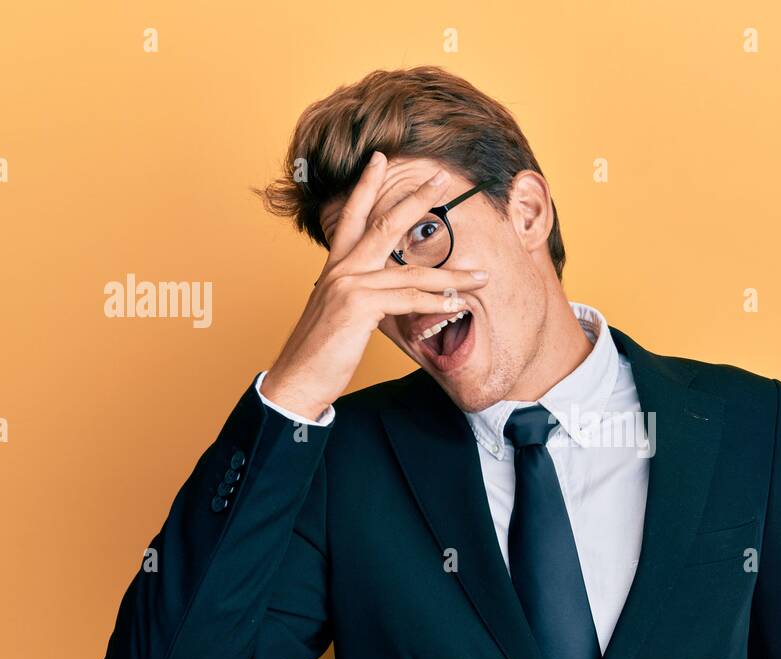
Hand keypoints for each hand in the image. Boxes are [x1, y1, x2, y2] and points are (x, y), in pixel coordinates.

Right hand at [261, 151, 489, 419]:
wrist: (298, 379)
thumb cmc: (322, 352)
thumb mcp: (343, 314)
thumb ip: (365, 295)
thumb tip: (392, 294)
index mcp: (336, 266)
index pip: (352, 216)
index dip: (365, 185)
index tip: (381, 158)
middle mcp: (341, 268)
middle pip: (383, 224)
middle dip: (415, 199)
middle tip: (441, 179)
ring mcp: (349, 284)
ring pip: (411, 271)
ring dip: (452, 276)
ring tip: (482, 275)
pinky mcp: (358, 306)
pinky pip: (408, 299)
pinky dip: (437, 303)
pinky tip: (458, 306)